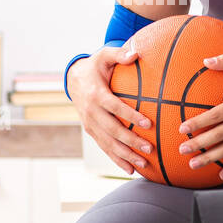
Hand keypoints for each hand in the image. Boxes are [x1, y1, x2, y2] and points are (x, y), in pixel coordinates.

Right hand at [69, 45, 153, 173]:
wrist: (74, 79)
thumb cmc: (95, 66)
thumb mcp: (104, 55)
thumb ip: (119, 54)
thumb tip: (135, 54)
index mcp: (96, 94)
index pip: (115, 107)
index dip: (130, 116)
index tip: (148, 123)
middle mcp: (91, 112)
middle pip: (112, 130)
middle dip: (130, 141)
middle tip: (149, 148)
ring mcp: (90, 124)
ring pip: (108, 143)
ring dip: (125, 155)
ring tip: (143, 164)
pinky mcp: (90, 131)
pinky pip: (104, 147)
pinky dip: (116, 159)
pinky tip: (130, 169)